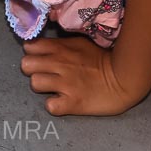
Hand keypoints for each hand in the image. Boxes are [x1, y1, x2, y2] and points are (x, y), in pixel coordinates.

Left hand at [20, 36, 145, 115]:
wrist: (124, 78)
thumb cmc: (102, 60)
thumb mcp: (79, 44)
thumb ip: (60, 45)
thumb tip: (41, 47)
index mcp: (61, 48)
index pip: (29, 47)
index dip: (32, 54)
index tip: (40, 59)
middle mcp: (60, 64)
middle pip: (26, 65)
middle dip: (32, 70)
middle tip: (45, 75)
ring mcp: (65, 84)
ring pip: (34, 83)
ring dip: (42, 88)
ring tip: (53, 89)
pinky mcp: (72, 103)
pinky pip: (50, 106)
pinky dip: (54, 106)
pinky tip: (62, 102)